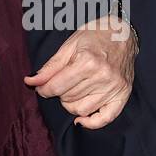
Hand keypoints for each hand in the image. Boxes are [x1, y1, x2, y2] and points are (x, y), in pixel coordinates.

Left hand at [23, 13, 135, 128]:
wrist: (124, 33)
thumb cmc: (95, 35)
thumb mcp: (70, 45)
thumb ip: (50, 67)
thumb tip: (31, 82)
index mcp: (88, 61)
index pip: (57, 86)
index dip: (44, 89)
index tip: (41, 87)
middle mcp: (102, 76)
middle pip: (68, 98)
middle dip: (58, 93)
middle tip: (60, 83)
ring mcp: (114, 87)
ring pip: (82, 109)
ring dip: (70, 104)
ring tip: (71, 92)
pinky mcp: (123, 94)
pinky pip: (106, 118)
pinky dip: (91, 123)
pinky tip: (81, 120)